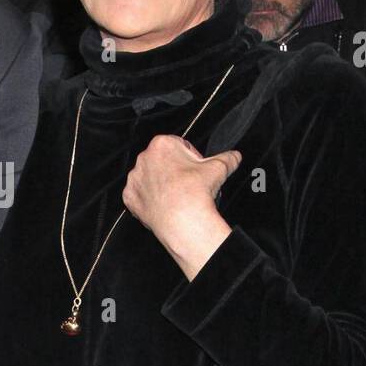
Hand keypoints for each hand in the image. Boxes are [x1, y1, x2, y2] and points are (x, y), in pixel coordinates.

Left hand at [122, 134, 239, 278]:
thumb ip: (228, 158)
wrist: (182, 220)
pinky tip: (164, 205)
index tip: (196, 169)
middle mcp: (143, 159)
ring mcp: (135, 179)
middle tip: (189, 184)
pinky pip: (140, 195)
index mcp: (162, 145)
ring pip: (150, 178)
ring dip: (162, 184)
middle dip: (175, 170)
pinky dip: (151, 200)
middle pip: (163, 161)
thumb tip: (235, 156)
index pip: (178, 145)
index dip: (191, 158)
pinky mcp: (129, 197)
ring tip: (177, 196)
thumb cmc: (196, 192)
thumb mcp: (219, 168)